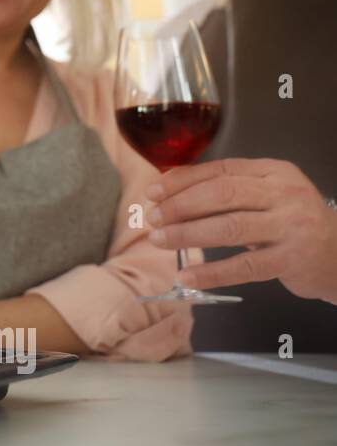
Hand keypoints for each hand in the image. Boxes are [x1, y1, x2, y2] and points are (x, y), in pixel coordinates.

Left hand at [148, 157, 336, 299]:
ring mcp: (292, 227)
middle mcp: (285, 194)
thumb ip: (227, 188)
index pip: (221, 170)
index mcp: (274, 171)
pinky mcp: (292, 260)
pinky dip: (212, 272)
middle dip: (181, 206)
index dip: (182, 180)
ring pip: (230, 227)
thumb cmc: (290, 222)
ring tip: (160, 240)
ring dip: (188, 234)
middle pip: (223, 194)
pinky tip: (187, 275)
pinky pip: (245, 266)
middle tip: (153, 217)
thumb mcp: (265, 195)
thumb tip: (168, 189)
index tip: (153, 191)